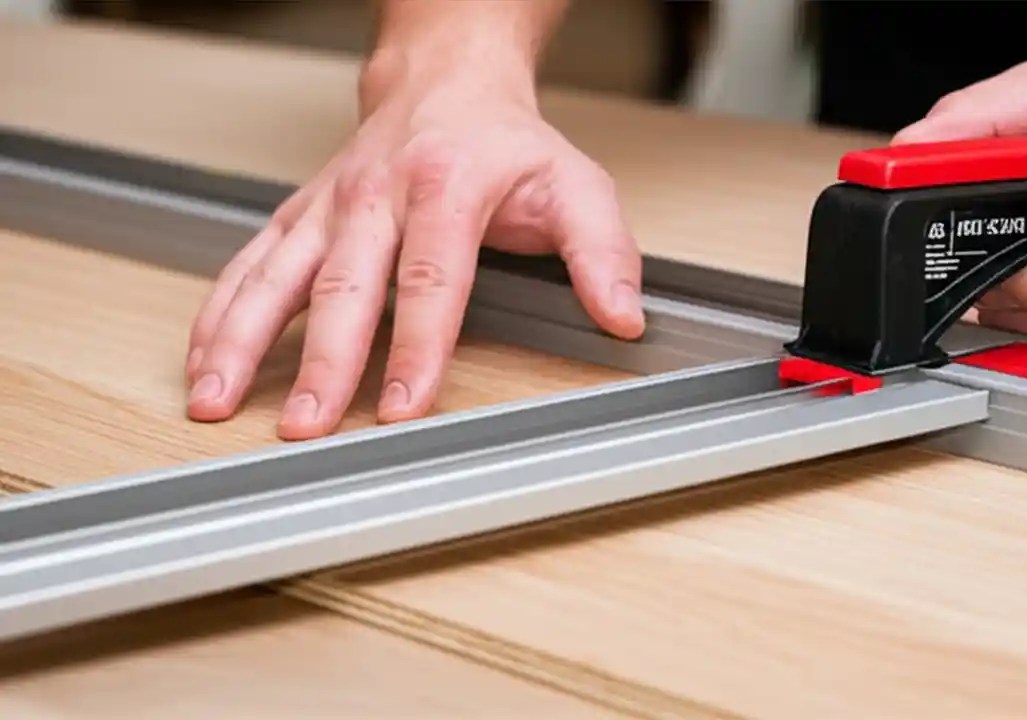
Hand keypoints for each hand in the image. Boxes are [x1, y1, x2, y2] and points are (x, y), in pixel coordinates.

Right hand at [184, 16, 643, 439]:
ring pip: (274, 275)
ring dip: (239, 341)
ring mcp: (329, 206)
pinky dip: (218, 312)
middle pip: (343, 287)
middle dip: (322, 363)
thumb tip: (624, 317)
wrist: (446, 83)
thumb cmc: (507, 144)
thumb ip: (602, 252)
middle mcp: (376, 196)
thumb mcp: (575, 185)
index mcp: (446, 188)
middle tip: (306, 427)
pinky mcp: (299, 214)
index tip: (403, 408)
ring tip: (214, 402)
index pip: (431, 280)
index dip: (417, 349)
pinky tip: (201, 359)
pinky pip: (249, 262)